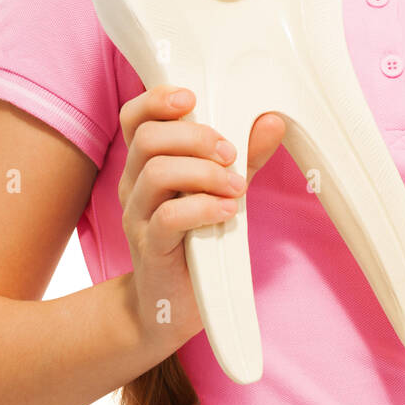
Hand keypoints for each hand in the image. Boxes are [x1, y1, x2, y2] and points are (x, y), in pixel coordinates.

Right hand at [118, 86, 285, 342]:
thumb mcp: (222, 190)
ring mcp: (137, 217)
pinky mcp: (149, 248)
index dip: (157, 100)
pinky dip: (203, 207)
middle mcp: (134, 185)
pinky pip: (167, 217)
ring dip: (205, 173)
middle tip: (230, 154)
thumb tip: (271, 120)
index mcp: (146, 164)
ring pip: (156, 173)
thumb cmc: (199, 239)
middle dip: (195, 137)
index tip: (193, 98)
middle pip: (148, 139)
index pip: (134, 118)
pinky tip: (228, 212)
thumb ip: (244, 157)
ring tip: (237, 188)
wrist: (172, 305)